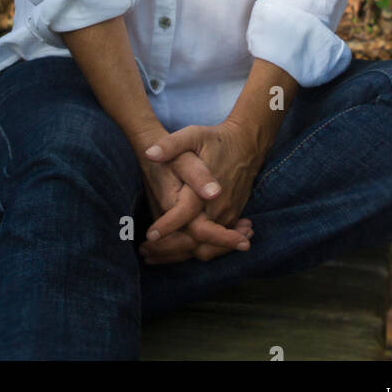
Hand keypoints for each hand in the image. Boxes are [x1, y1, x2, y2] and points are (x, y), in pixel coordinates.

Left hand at [140, 120, 262, 262]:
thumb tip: (150, 153)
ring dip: (179, 255)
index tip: (149, 235)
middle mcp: (218, 208)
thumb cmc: (217, 140)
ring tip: (152, 257)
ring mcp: (227, 216)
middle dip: (169, 251)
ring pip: (205, 248)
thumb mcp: (193, 135)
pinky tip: (174, 252)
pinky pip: (215, 245)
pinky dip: (194, 251)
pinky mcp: (232, 219)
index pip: (186, 215)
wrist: (247, 144)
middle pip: (194, 241)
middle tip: (144, 253)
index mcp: (206, 190)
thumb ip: (171, 145)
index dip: (168, 227)